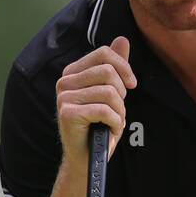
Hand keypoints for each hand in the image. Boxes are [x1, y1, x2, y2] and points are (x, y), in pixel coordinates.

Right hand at [56, 36, 136, 164]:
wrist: (87, 157)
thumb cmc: (99, 124)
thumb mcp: (110, 92)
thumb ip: (115, 65)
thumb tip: (122, 40)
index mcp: (73, 71)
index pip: (104, 53)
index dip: (124, 67)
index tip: (131, 84)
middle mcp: (65, 81)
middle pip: (108, 72)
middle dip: (122, 93)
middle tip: (118, 109)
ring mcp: (64, 97)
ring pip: (109, 92)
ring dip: (120, 111)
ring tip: (114, 121)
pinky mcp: (68, 113)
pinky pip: (104, 110)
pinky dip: (115, 123)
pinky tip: (111, 130)